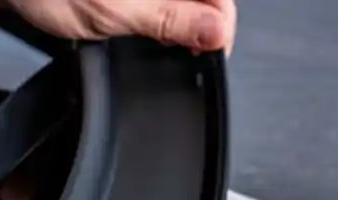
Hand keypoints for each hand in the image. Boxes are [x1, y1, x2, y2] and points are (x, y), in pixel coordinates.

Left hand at [0, 0, 236, 53]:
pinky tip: (136, 27)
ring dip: (176, 23)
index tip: (207, 57)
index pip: (221, 1)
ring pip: (182, 3)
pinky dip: (155, 18)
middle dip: (196, 28)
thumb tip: (216, 32)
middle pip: (204, 1)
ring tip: (152, 38)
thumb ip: (171, 20)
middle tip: (177, 52)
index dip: (219, 32)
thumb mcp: (116, 13)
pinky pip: (160, 4)